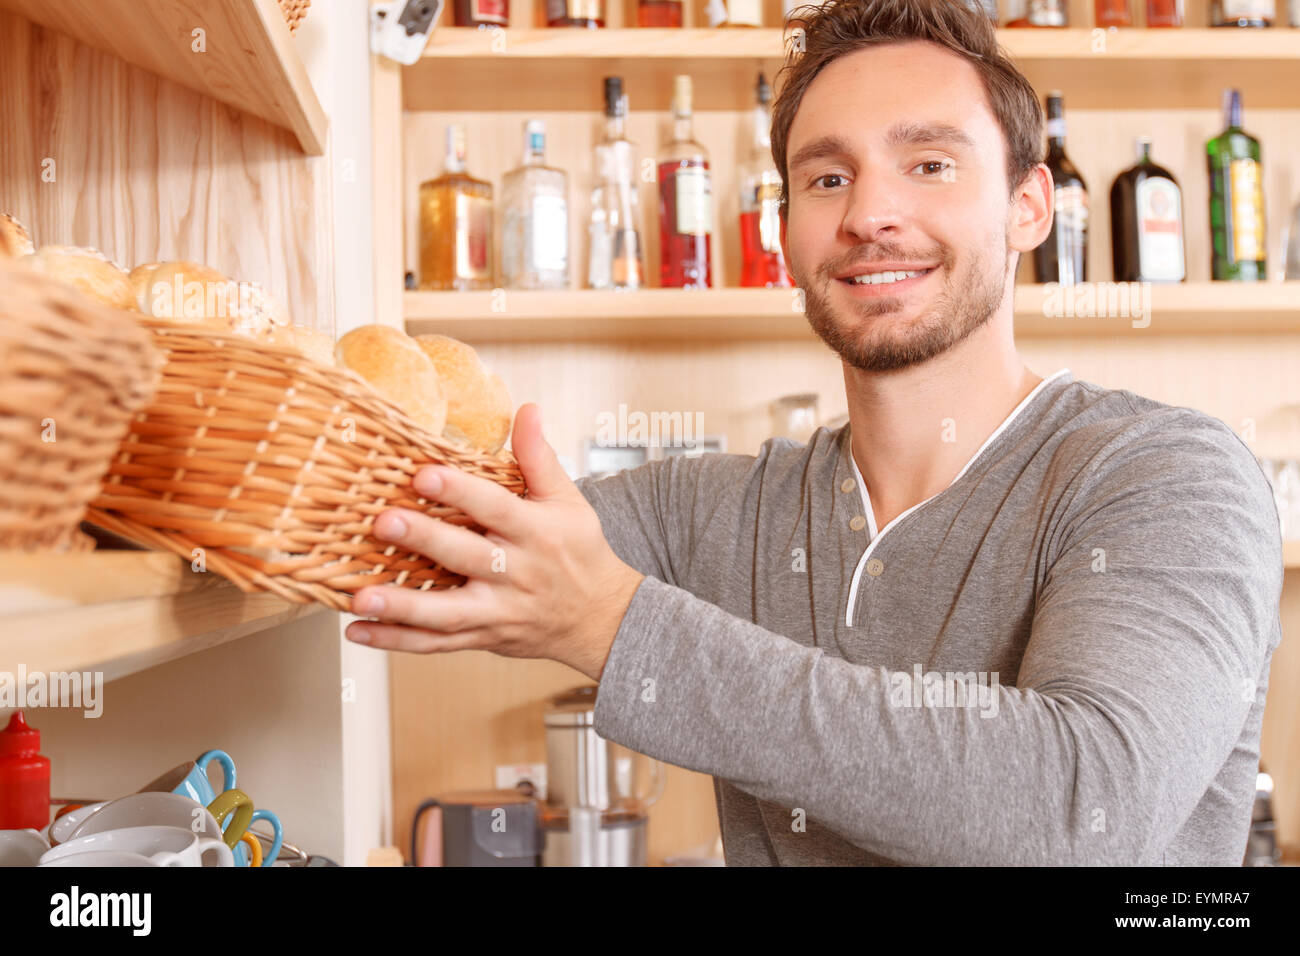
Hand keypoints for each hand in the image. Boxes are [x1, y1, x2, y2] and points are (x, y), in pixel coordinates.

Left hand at [344, 403, 644, 680]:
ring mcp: (498, 611)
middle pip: (467, 557)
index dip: (460, 491)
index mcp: (537, 533)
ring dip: (401, 608)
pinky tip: (358, 631)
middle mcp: (517, 573)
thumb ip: (539, 457)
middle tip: (383, 523)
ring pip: (447, 612)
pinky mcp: (483, 637)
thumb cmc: (579, 552)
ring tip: (360, 598)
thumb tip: (526, 409)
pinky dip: (396, 641)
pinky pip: (436, 644)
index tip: (424, 473)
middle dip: (424, 542)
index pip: (496, 508)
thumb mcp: (568, 501)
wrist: (601, 619)